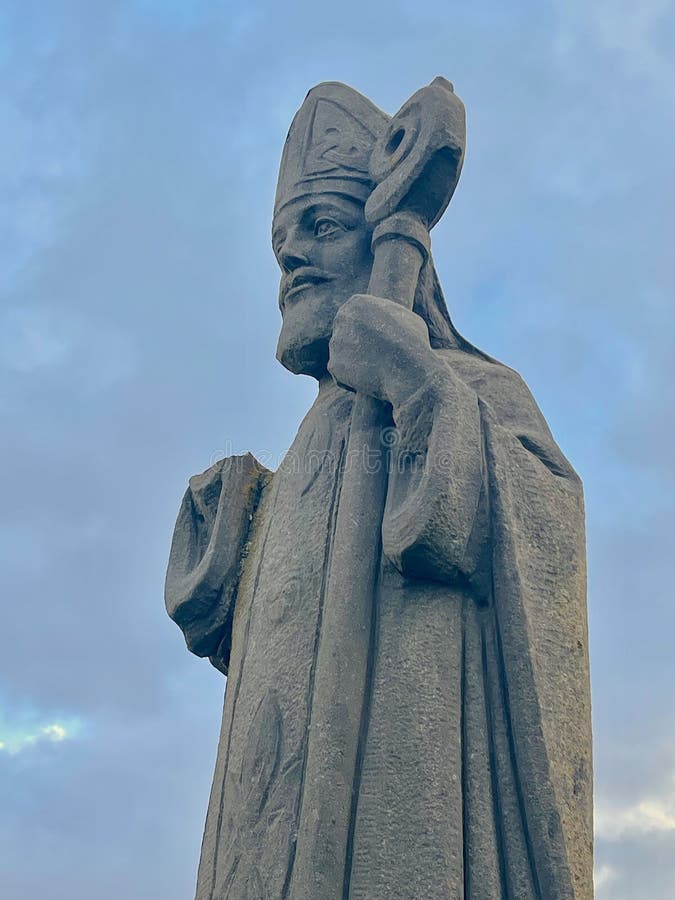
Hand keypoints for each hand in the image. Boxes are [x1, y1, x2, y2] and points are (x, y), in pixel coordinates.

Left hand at [328, 293, 444, 407]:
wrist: (408, 369)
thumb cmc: (413, 342)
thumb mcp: (406, 318)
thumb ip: (388, 317)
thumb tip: (389, 318)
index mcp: (357, 303)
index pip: (354, 317)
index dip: (365, 331)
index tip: (376, 342)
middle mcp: (341, 319)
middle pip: (345, 334)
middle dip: (355, 346)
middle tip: (372, 359)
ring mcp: (335, 342)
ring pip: (342, 355)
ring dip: (354, 364)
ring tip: (375, 371)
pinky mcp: (334, 365)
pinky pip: (340, 375)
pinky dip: (351, 381)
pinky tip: (368, 382)